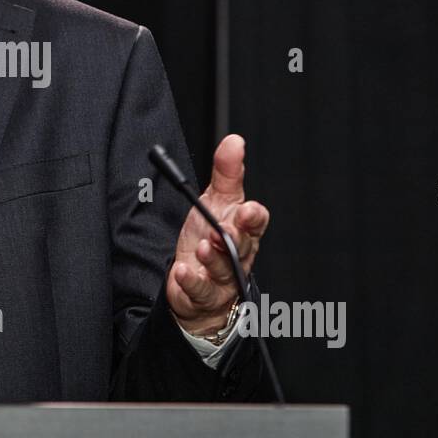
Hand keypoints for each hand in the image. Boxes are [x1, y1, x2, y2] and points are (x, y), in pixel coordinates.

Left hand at [167, 134, 270, 336]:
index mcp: (243, 231)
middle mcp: (237, 256)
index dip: (254, 218)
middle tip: (223, 229)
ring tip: (202, 246)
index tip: (248, 210)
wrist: (196, 282)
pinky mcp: (202, 296)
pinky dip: (191, 282)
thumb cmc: (210, 239)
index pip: (256, 223)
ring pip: (223, 270)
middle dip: (234, 237)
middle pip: (241, 247)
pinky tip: (181, 271)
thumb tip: (234, 141)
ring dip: (213, 259)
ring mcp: (221, 279)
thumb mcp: (216, 201)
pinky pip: (199, 291)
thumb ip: (226, 173)